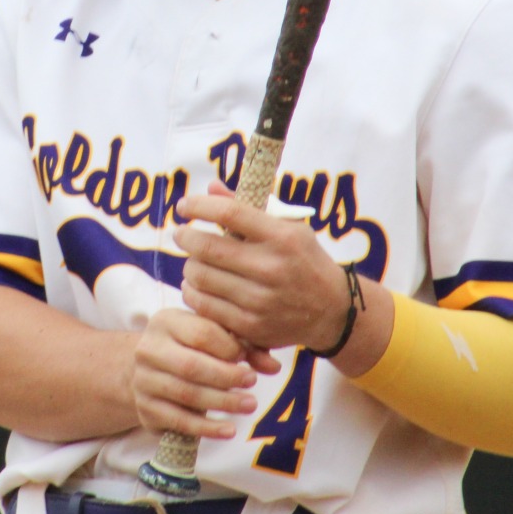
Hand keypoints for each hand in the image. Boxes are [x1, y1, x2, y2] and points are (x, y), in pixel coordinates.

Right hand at [130, 308, 280, 438]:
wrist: (149, 370)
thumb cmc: (191, 348)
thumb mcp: (213, 337)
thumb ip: (245, 347)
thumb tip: (274, 367)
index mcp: (166, 322)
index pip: (201, 333)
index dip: (229, 348)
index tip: (247, 359)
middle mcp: (148, 349)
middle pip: (191, 366)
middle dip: (227, 377)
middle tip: (253, 383)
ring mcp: (142, 380)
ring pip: (187, 394)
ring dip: (222, 403)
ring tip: (249, 405)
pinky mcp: (145, 409)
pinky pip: (179, 421)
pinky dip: (207, 428)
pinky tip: (229, 430)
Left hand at [175, 181, 353, 353]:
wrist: (332, 311)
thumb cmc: (305, 260)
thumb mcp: (289, 227)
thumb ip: (249, 207)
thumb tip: (211, 187)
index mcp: (282, 237)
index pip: (229, 213)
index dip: (198, 206)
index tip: (183, 206)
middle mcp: (271, 268)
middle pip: (208, 247)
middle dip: (185, 237)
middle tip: (181, 234)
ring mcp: (261, 300)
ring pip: (202, 278)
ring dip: (189, 266)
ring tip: (192, 261)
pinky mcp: (252, 326)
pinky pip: (205, 307)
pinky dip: (193, 292)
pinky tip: (196, 286)